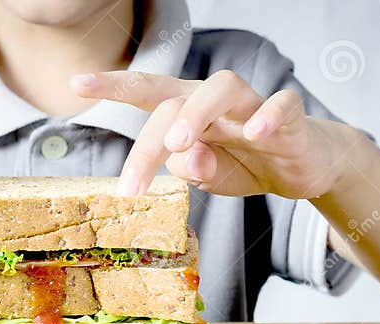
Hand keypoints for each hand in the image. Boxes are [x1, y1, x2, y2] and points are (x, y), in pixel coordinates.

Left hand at [71, 70, 358, 198]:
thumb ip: (192, 169)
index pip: (146, 93)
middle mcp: (214, 102)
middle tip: (131, 184)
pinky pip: (282, 104)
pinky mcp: (290, 117)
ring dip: (196, 112)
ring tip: (180, 143)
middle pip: (174, 101)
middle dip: (148, 143)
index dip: (112, 86)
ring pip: (223, 86)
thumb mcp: (210, 175)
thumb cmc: (246, 164)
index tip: (76, 84)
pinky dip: (270, 116)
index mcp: (186, 112)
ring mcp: (252, 104)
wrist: (303, 167)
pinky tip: (258, 133)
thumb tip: (183, 160)